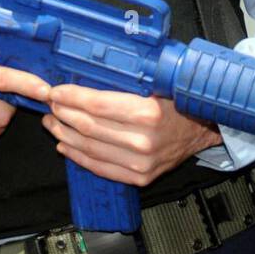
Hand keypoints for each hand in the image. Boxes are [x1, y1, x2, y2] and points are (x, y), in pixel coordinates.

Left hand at [41, 84, 223, 185]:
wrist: (204, 130)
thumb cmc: (181, 103)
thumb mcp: (157, 84)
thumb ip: (126, 81)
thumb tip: (88, 76)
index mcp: (148, 113)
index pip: (97, 105)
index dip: (72, 98)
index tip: (56, 91)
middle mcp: (143, 141)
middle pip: (89, 127)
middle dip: (64, 114)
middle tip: (50, 104)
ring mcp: (141, 163)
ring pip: (90, 149)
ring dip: (65, 135)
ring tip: (52, 123)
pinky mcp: (139, 177)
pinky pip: (100, 168)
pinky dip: (78, 157)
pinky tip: (65, 146)